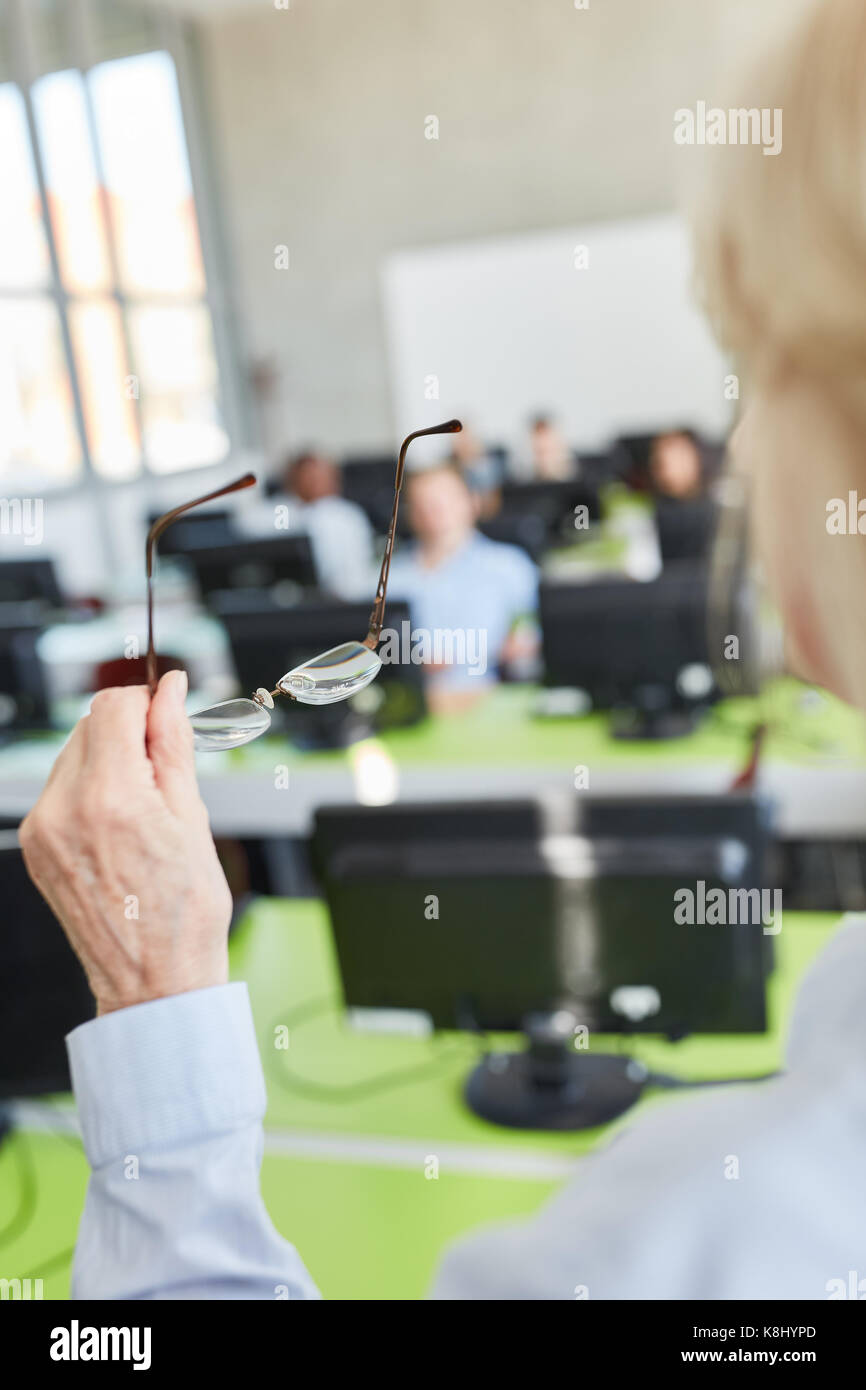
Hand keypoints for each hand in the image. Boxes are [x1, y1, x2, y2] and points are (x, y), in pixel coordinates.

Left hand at [19, 672, 232, 1015]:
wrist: (154, 980)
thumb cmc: (184, 913)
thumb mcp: (193, 818)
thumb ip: (174, 743)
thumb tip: (172, 691)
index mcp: (111, 799)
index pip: (114, 706)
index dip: (148, 701)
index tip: (169, 713)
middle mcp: (64, 810)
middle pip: (90, 725)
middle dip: (129, 732)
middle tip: (164, 773)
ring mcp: (43, 830)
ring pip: (73, 755)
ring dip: (109, 760)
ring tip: (143, 809)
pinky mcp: (36, 846)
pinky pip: (60, 790)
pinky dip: (90, 790)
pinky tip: (119, 827)